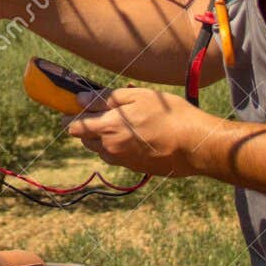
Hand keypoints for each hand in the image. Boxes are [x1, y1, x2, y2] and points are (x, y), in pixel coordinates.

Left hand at [65, 85, 211, 177]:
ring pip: (100, 148)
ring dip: (102, 136)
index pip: (74, 126)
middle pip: (84, 138)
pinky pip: (116, 155)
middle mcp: (110, 147)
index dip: (70, 116)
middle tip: (104, 110)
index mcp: (107, 128)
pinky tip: (135, 134)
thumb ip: (105, 98)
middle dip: (87, 125)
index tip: (75, 107)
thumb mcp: (138, 97)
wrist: (195, 146)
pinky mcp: (134, 167)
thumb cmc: (169, 115)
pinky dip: (117, 145)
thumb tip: (79, 99)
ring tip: (123, 121)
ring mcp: (122, 160)